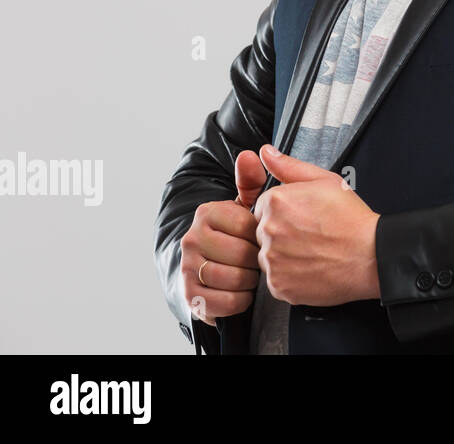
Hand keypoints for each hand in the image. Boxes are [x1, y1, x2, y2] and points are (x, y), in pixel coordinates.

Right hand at [179, 150, 267, 325]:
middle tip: (260, 260)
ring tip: (252, 274)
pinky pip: (227, 302)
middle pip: (243, 255)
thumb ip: (252, 181)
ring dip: (251, 280)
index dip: (264, 235)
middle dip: (258, 260)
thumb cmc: (236, 236)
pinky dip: (241, 299)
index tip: (264, 237)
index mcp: (207, 213)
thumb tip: (252, 154)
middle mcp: (191, 238)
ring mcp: (187, 267)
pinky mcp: (190, 295)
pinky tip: (242, 291)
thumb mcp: (246, 207)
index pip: (249, 226)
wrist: (208, 270)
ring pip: (235, 279)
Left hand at [252, 144, 380, 305]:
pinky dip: (290, 275)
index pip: (264, 206)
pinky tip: (311, 266)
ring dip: (285, 254)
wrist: (370, 255)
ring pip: (269, 256)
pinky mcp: (278, 284)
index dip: (286, 211)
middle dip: (282, 232)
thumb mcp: (326, 181)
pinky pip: (276, 279)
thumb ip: (290, 166)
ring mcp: (272, 260)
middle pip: (264, 231)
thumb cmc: (351, 219)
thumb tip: (266, 153)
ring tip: (313, 251)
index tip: (304, 217)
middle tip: (311, 235)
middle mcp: (269, 230)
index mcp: (276, 201)